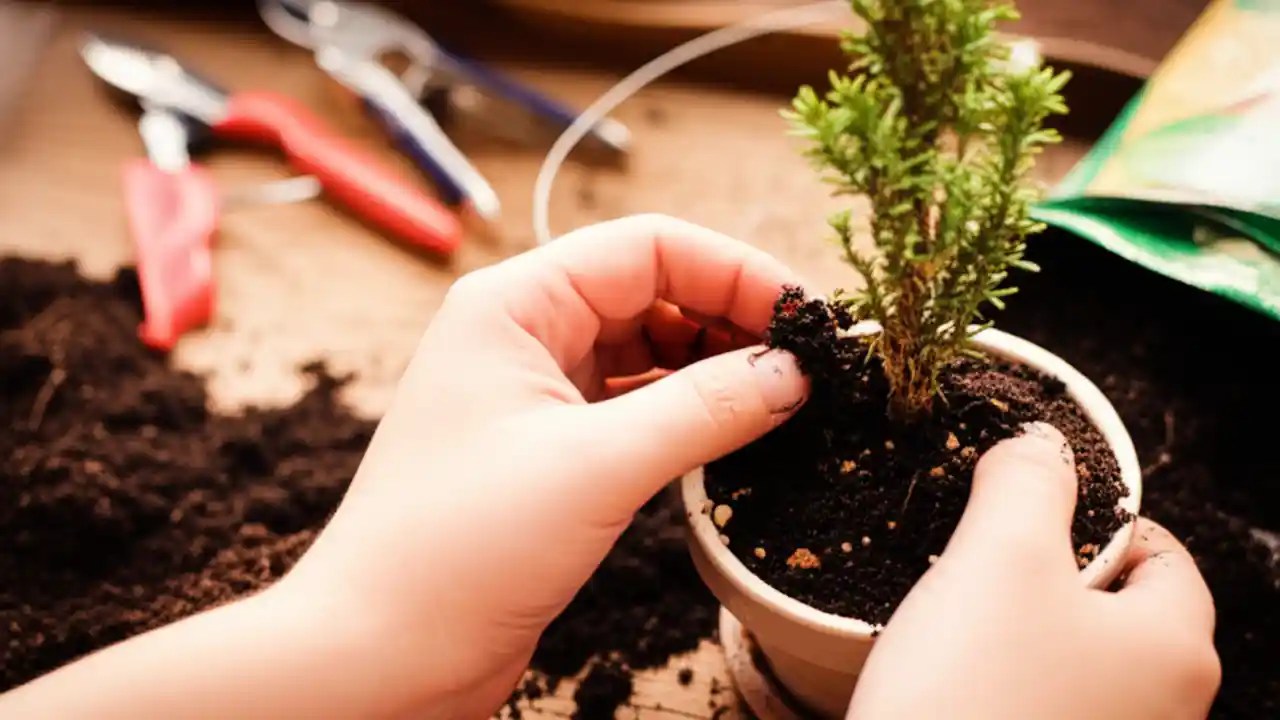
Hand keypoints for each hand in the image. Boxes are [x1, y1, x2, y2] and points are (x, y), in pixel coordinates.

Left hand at [0, 215, 808, 719]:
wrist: (380, 654)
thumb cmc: (455, 550)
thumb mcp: (597, 467)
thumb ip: (705, 409)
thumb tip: (793, 371)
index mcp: (514, 303)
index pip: (648, 247)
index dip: (735, 270)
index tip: (805, 315)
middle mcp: (522, 333)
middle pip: (652, 291)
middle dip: (731, 318)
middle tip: (805, 364)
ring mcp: (533, 391)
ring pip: (646, 350)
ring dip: (713, 367)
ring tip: (781, 398)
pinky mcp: (547, 448)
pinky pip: (633, 405)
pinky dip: (685, 412)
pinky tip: (731, 432)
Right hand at [847, 423, 1220, 719]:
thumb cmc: (972, 698)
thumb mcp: (998, 559)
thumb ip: (1028, 484)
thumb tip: (1042, 442)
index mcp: (1175, 649)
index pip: (1161, 552)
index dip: (1094, 517)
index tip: (1027, 512)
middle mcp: (1162, 710)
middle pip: (1115, 608)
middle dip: (1044, 576)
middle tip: (978, 566)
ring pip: (1072, 661)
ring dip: (1015, 632)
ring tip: (954, 627)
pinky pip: (1040, 705)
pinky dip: (1001, 683)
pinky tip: (952, 684)